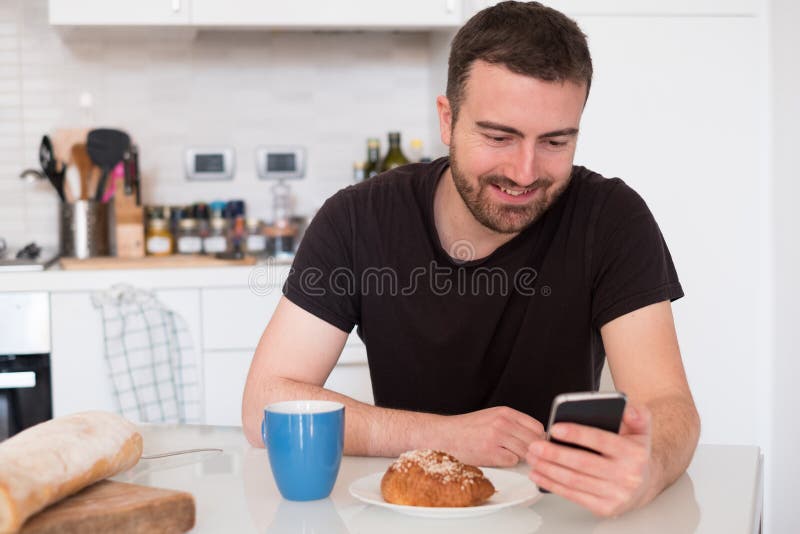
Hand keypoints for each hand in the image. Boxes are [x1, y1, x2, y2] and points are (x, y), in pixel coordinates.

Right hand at [436, 406, 544, 466]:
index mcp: (505, 412)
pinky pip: (512, 461)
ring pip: (526, 451)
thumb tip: (534, 435)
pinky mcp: (491, 452)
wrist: (444, 435)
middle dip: (533, 450)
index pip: (537, 426)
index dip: (539, 438)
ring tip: (509, 455)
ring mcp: (497, 437)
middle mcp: (503, 422)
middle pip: (534, 440)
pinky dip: (509, 462)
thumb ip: (512, 423)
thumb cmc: (466, 429)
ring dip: (521, 457)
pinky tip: (498, 458)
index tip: (537, 445)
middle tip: (526, 455)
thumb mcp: (491, 417)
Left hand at [525, 402, 653, 516]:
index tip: (555, 428)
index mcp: (634, 453)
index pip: (601, 441)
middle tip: (535, 445)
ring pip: (575, 480)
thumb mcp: (641, 428)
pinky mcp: (604, 508)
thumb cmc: (634, 453)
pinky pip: (573, 495)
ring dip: (548, 469)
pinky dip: (552, 484)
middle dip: (554, 454)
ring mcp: (615, 494)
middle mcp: (627, 476)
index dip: (577, 434)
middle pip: (583, 463)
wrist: (644, 484)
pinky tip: (539, 474)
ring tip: (532, 457)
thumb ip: (636, 414)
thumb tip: (627, 408)